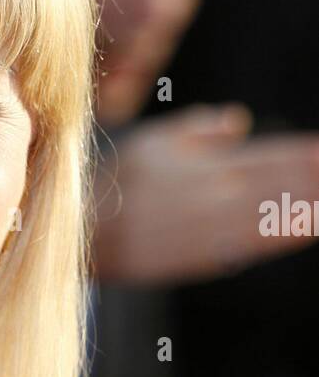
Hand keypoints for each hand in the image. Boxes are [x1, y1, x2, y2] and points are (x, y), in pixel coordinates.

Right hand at [93, 104, 318, 282]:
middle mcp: (214, 191)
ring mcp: (212, 225)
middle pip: (282, 182)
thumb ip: (199, 131)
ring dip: (313, 202)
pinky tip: (313, 227)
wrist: (81, 228)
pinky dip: (288, 233)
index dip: (307, 153)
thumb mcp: (152, 143)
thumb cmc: (113, 184)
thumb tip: (240, 120)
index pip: (270, 155)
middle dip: (317, 174)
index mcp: (206, 162)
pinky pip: (255, 243)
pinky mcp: (203, 256)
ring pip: (276, 211)